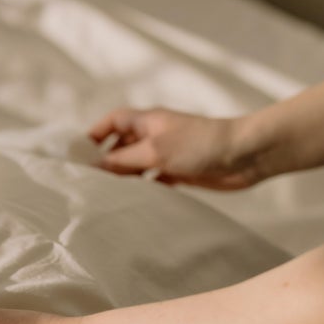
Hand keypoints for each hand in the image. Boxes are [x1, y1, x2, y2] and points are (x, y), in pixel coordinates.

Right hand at [88, 108, 258, 189]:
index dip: (94, 135)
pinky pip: (153, 180)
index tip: (78, 156)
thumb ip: (123, 160)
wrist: (245, 155)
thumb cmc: (200, 145)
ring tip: (107, 196)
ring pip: (136, 165)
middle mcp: (154, 135)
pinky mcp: (179, 171)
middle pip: (121, 145)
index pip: (112, 122)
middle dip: (105, 161)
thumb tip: (95, 168)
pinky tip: (135, 202)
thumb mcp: (155, 151)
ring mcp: (167, 154)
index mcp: (147, 121)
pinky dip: (143, 189)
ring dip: (124, 178)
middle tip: (88, 182)